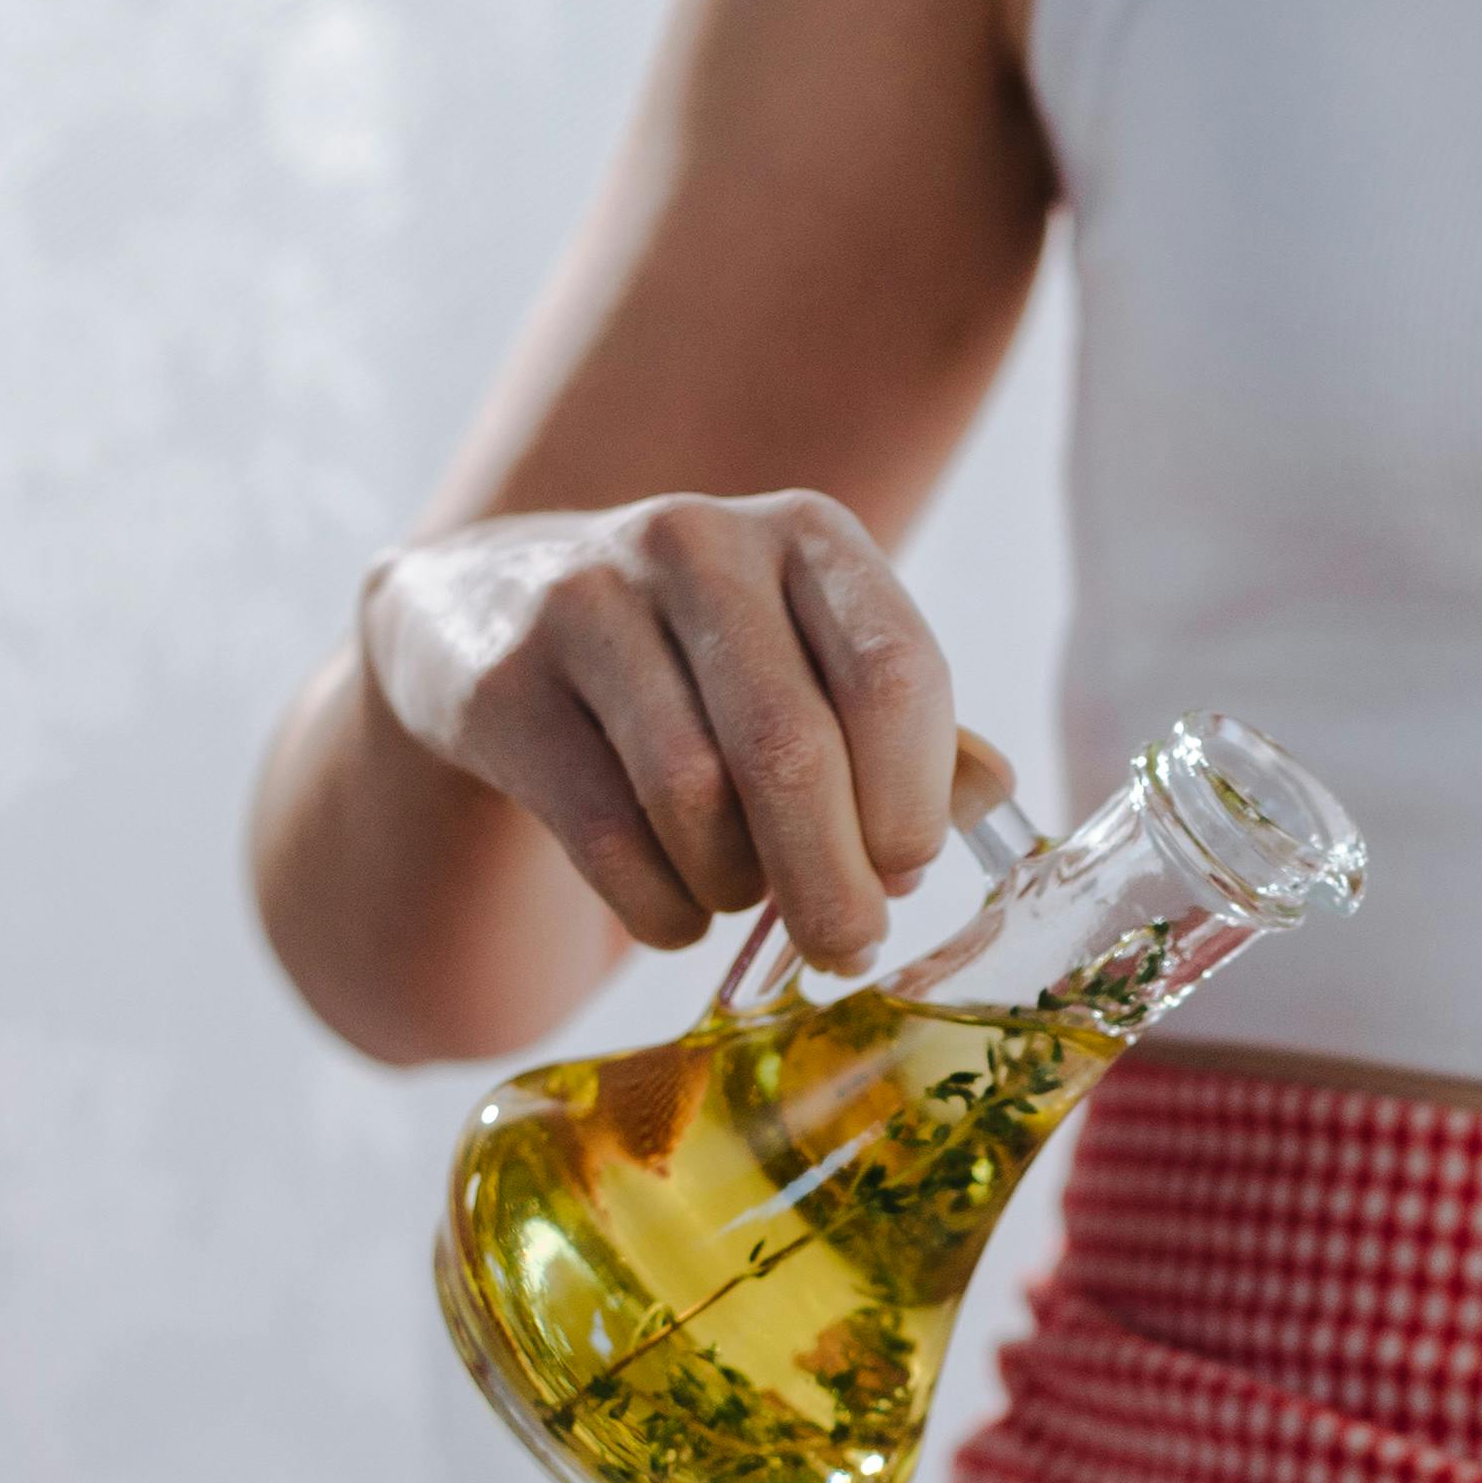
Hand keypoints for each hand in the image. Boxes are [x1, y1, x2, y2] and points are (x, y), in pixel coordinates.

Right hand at [358, 495, 971, 972]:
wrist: (487, 610)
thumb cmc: (695, 659)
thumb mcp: (809, 658)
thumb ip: (906, 727)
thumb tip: (994, 796)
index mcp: (807, 534)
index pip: (894, 672)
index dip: (911, 800)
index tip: (904, 873)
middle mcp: (698, 543)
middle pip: (792, 747)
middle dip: (833, 879)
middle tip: (845, 948)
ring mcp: (588, 603)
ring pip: (692, 797)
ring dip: (734, 887)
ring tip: (740, 897)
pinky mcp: (503, 683)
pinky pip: (605, 835)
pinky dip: (659, 906)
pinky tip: (676, 912)